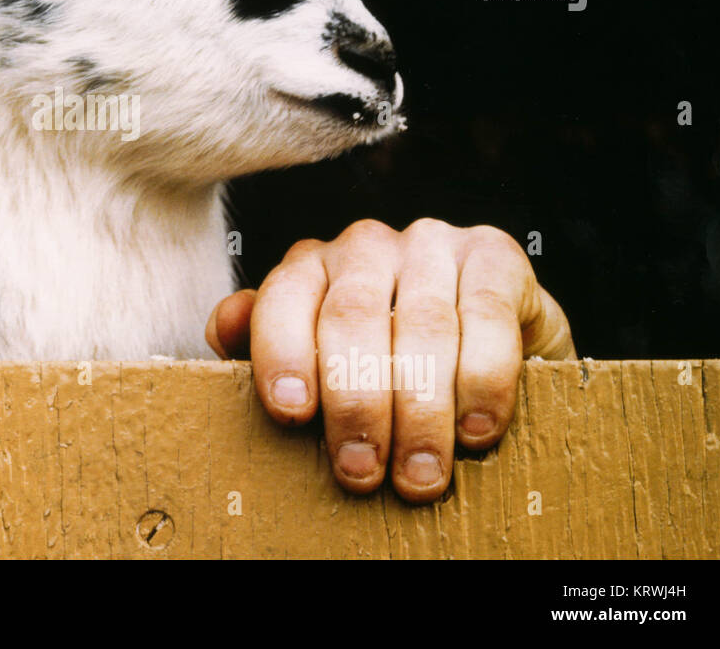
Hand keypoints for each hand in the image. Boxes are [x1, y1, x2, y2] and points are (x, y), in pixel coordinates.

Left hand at [206, 218, 573, 501]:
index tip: (291, 415)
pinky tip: (474, 430)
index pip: (283, 298)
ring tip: (419, 475)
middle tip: (361, 470)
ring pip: (422, 325)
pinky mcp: (495, 255)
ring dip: (422, 410)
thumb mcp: (319, 357)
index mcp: (310, 266)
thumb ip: (266, 343)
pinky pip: (487, 317)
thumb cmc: (383, 358)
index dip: (282, 354)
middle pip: (352, 318)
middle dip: (356, 403)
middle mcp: (365, 246)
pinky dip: (483, 381)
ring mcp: (431, 244)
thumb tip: (224, 326)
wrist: (487, 337)